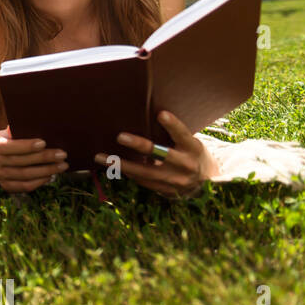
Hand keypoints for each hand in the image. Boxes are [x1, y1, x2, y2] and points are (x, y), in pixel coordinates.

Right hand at [0, 127, 67, 191]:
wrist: (11, 153)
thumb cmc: (20, 137)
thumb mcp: (19, 130)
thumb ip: (25, 128)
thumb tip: (45, 125)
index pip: (7, 146)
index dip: (25, 146)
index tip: (44, 143)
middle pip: (19, 161)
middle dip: (43, 158)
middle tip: (62, 154)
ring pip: (24, 174)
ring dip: (46, 170)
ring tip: (62, 165)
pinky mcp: (7, 185)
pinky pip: (25, 186)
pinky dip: (40, 181)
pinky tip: (51, 175)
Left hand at [94, 110, 216, 197]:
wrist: (204, 183)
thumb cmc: (190, 154)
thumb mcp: (190, 143)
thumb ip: (174, 134)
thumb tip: (148, 115)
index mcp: (193, 148)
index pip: (183, 135)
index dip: (173, 125)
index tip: (161, 114)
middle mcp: (186, 165)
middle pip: (161, 154)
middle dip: (139, 145)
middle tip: (120, 136)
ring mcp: (175, 180)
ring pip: (145, 172)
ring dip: (121, 164)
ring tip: (100, 157)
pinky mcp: (165, 190)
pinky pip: (142, 181)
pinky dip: (126, 172)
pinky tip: (111, 166)